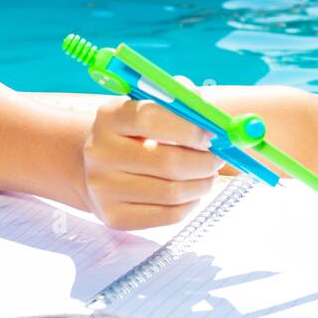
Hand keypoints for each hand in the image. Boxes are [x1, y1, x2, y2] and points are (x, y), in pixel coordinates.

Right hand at [79, 75, 222, 228]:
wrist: (101, 167)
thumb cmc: (139, 131)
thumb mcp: (154, 105)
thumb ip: (184, 100)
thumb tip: (214, 117)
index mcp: (109, 117)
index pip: (151, 118)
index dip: (190, 127)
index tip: (213, 134)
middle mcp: (100, 152)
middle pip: (168, 162)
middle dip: (205, 161)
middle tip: (218, 158)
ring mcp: (103, 188)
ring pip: (172, 192)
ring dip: (203, 184)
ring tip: (208, 174)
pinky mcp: (114, 217)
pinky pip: (168, 216)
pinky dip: (191, 204)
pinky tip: (192, 192)